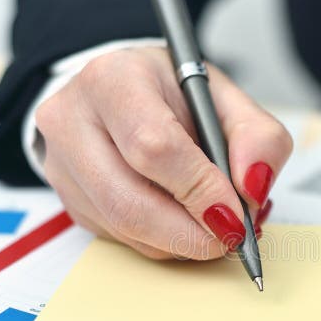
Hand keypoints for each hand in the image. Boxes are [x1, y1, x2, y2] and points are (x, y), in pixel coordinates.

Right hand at [36, 47, 289, 258]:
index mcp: (115, 79)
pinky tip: (182, 220)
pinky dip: (161, 241)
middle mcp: (74, 118)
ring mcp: (61, 162)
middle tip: (230, 237)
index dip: (199, 190)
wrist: (125, 93)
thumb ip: (258, 138)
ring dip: (180, 241)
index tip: (235, 216)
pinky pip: (119, 238)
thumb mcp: (227, 100)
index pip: (153, 146)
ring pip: (124, 227)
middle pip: (129, 201)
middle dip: (190, 232)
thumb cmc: (174, 95)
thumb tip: (253, 189)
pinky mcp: (67, 198)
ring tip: (212, 225)